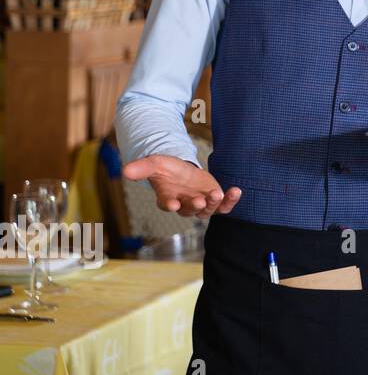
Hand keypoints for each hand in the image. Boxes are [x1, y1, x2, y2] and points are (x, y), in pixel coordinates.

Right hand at [122, 154, 240, 217]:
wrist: (184, 171)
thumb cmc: (168, 169)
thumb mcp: (155, 164)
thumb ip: (142, 168)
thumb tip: (124, 170)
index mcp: (168, 198)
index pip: (167, 204)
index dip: (169, 204)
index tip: (173, 204)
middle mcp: (184, 205)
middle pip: (190, 210)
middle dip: (195, 206)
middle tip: (199, 201)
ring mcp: (201, 204)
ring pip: (208, 210)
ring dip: (214, 203)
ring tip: (218, 193)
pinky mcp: (215, 201)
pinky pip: (224, 206)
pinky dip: (230, 200)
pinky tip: (236, 191)